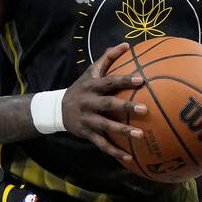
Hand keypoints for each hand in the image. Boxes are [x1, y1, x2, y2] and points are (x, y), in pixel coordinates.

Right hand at [62, 44, 147, 163]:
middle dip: (125, 107)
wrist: (57, 109)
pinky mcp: (86, 134)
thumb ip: (108, 58)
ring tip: (140, 135)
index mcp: (91, 87)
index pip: (109, 81)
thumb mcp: (91, 72)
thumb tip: (127, 44)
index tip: (141, 80)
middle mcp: (88, 103)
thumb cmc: (82, 88)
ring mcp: (87, 120)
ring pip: (105, 126)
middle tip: (144, 109)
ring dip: (122, 131)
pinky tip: (129, 157)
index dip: (124, 80)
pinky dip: (114, 152)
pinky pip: (102, 144)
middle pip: (107, 105)